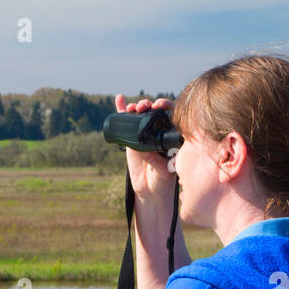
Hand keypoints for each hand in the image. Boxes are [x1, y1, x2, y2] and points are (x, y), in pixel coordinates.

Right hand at [114, 93, 176, 214]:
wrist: (150, 189)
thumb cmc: (163, 179)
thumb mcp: (163, 169)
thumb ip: (155, 159)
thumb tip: (143, 149)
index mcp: (169, 134)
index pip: (169, 114)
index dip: (165, 106)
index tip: (160, 106)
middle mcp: (157, 131)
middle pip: (153, 111)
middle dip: (149, 105)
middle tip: (146, 106)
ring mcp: (142, 134)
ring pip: (139, 115)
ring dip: (137, 106)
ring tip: (135, 107)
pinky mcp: (130, 139)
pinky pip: (125, 122)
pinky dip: (121, 109)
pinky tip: (119, 99)